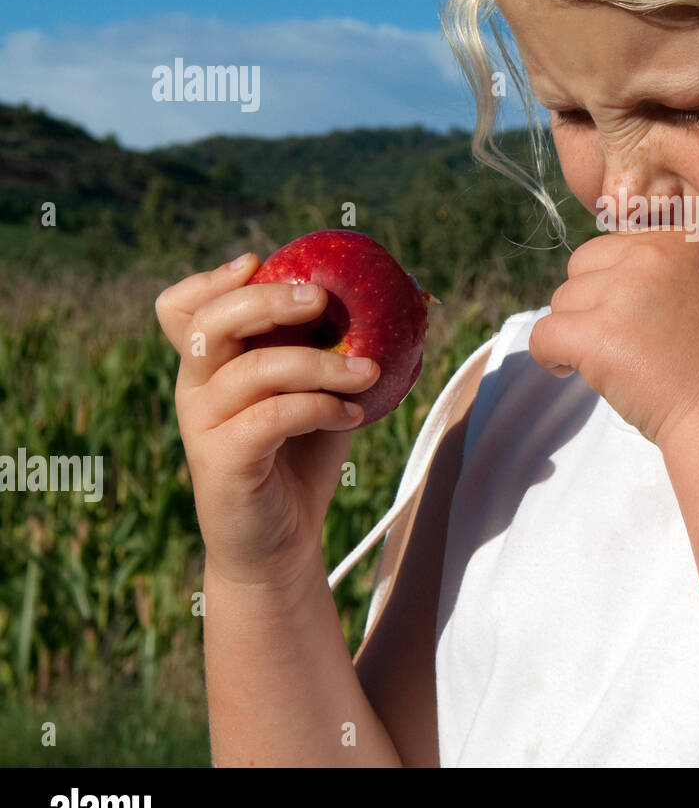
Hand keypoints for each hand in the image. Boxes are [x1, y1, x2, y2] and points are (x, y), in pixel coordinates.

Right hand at [155, 254, 381, 589]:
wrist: (280, 546)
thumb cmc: (301, 460)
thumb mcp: (319, 394)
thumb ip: (334, 351)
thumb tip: (407, 302)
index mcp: (211, 366)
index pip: (181, 309)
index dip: (209, 280)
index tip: (256, 261)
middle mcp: (196, 389)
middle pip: (210, 323)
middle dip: (266, 300)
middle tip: (321, 300)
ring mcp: (202, 425)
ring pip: (252, 369)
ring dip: (320, 363)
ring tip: (368, 372)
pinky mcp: (221, 462)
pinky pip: (271, 416)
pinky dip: (319, 406)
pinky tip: (353, 414)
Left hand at [529, 228, 698, 448]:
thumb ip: (670, 272)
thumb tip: (609, 275)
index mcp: (684, 241)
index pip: (615, 248)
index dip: (614, 286)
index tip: (631, 321)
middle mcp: (653, 254)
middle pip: (582, 267)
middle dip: (589, 304)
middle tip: (615, 342)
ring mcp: (624, 292)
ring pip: (562, 302)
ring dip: (575, 332)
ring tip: (608, 364)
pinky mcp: (598, 334)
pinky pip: (543, 335)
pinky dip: (550, 356)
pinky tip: (570, 372)